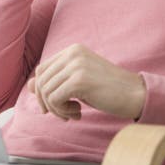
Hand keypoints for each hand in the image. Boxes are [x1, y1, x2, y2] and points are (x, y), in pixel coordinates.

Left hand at [26, 44, 144, 120]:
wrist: (135, 94)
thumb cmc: (108, 90)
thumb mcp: (78, 83)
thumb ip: (55, 82)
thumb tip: (29, 86)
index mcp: (72, 50)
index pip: (42, 70)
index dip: (43, 91)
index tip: (55, 105)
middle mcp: (72, 53)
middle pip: (41, 81)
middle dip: (48, 102)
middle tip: (64, 114)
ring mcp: (76, 65)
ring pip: (46, 91)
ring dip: (56, 109)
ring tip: (72, 114)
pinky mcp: (79, 80)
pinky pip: (54, 99)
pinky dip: (62, 111)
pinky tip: (78, 113)